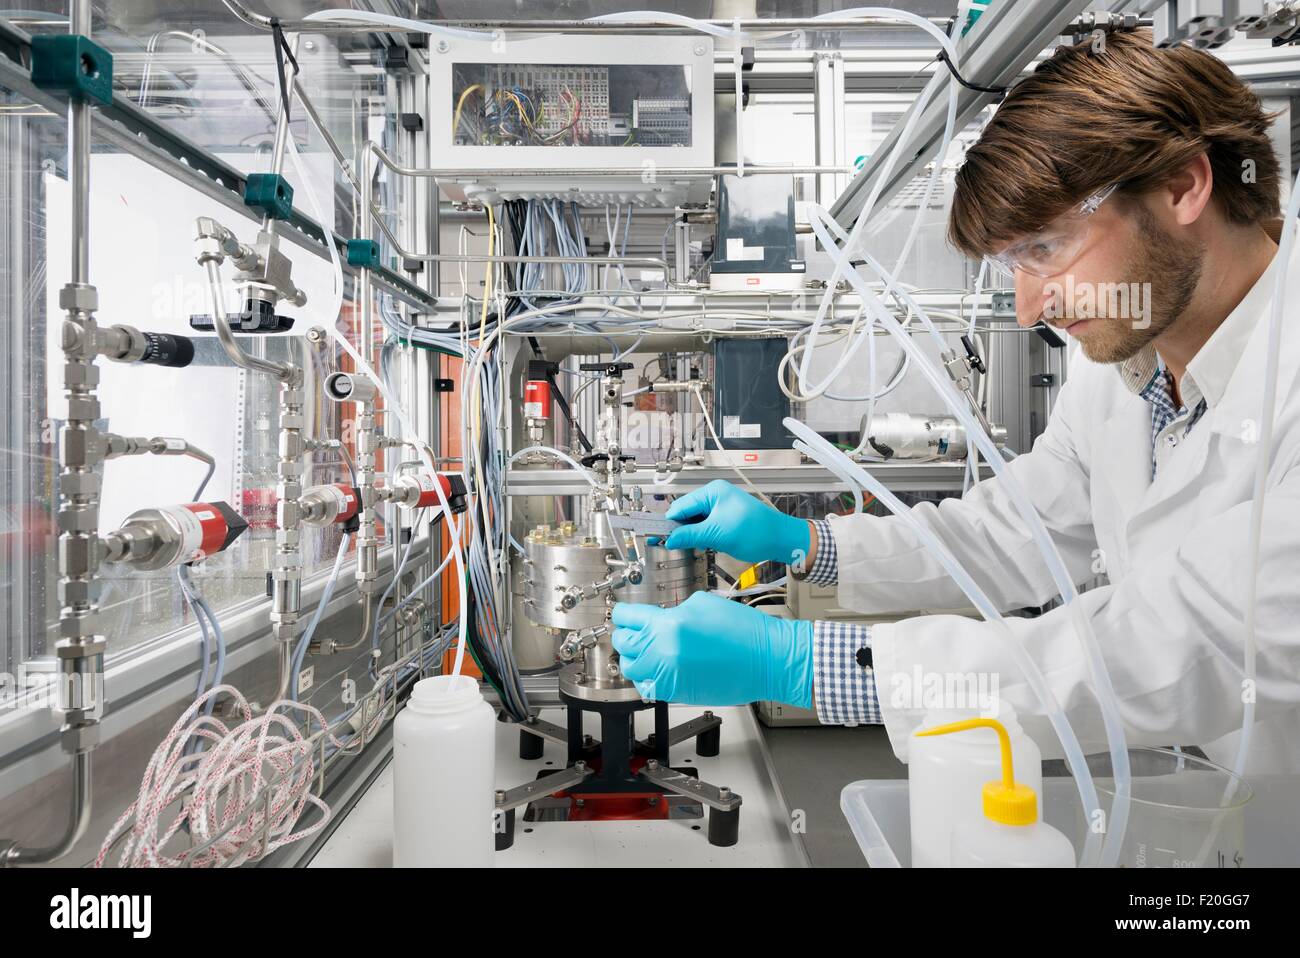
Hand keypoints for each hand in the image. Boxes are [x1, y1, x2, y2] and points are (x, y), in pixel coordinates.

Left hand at [611, 592, 812, 706]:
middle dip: (626, 634)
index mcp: (668, 625)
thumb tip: (658, 617)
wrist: (766, 659)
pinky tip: (657, 668)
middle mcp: (662, 652)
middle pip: (623, 643)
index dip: (624, 613)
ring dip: (634, 657)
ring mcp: (668, 675)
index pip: (627, 618)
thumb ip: (674, 610)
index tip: (625, 614)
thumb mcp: (703, 603)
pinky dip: (647, 677)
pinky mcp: (676, 693)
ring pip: (631, 668)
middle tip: (633, 629)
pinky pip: (647, 686)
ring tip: (645, 650)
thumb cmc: (744, 631)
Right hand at [663, 479, 810, 566]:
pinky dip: (703, 534)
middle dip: (681, 529)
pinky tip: (705, 543)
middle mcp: (716, 494)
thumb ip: (690, 535)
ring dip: (693, 533)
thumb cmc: (756, 531)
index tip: (655, 535)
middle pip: (687, 512)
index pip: (681, 506)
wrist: (781, 539)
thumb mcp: (717, 535)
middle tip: (672, 545)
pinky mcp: (727, 516)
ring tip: (694, 545)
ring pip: (696, 519)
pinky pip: (707, 523)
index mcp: (713, 491)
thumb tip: (670, 538)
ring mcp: (722, 505)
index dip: (668, 522)